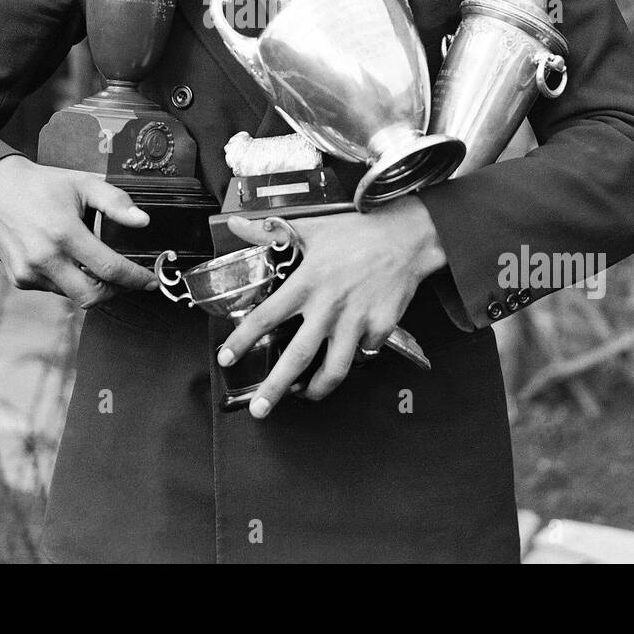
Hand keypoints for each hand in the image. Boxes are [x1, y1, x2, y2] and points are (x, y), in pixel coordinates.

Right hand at [0, 155, 157, 304]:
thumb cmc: (43, 186)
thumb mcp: (83, 184)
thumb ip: (116, 203)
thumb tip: (143, 222)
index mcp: (64, 232)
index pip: (109, 268)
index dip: (135, 278)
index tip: (150, 280)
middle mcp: (45, 257)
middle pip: (92, 296)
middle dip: (116, 291)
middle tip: (128, 279)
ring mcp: (29, 272)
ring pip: (73, 295)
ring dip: (92, 285)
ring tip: (96, 262)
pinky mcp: (20, 279)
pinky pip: (55, 289)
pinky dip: (69, 280)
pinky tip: (69, 260)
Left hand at [218, 196, 446, 416]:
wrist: (406, 236)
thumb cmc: (356, 230)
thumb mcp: (310, 226)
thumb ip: (269, 231)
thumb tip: (236, 224)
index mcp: (307, 283)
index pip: (266, 317)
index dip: (243, 341)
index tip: (226, 358)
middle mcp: (329, 306)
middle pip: (298, 357)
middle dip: (275, 388)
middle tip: (259, 409)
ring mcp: (357, 320)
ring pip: (335, 369)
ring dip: (317, 390)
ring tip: (305, 396)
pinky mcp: (382, 327)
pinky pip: (364, 353)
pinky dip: (355, 358)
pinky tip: (346, 356)